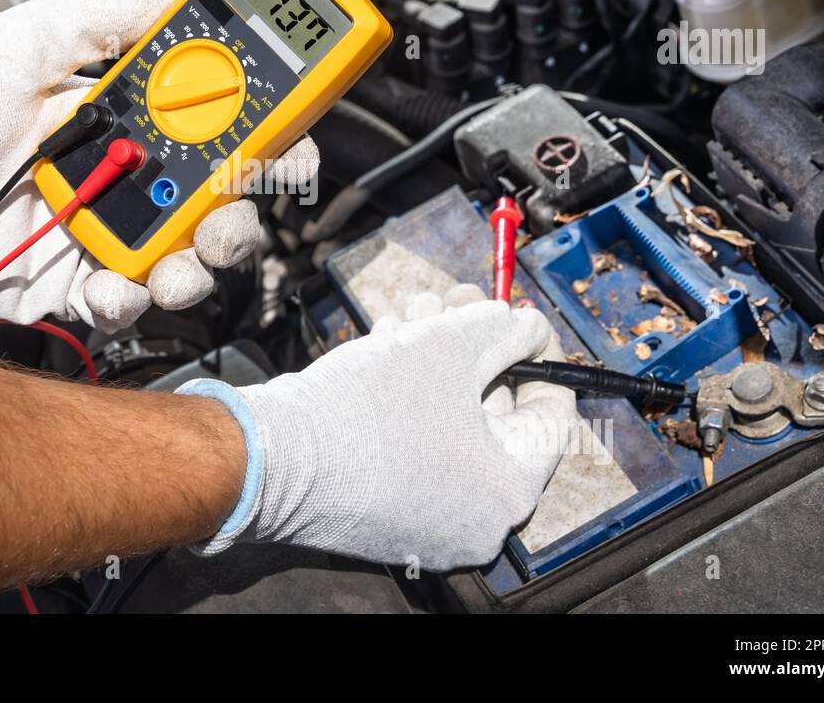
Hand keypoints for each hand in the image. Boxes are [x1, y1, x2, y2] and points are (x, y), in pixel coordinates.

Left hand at [0, 0, 318, 332]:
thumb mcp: (23, 39)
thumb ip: (101, 14)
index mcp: (130, 125)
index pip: (220, 132)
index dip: (264, 140)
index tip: (280, 143)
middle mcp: (129, 185)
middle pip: (223, 207)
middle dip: (242, 215)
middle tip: (228, 210)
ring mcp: (104, 239)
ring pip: (189, 264)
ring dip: (198, 266)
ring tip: (172, 261)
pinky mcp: (73, 288)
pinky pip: (127, 305)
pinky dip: (129, 299)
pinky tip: (102, 281)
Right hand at [178, 293, 577, 570]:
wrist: (272, 459)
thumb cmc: (369, 408)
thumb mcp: (449, 346)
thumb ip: (501, 330)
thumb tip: (527, 326)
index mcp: (509, 490)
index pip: (551, 414)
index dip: (535, 353)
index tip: (517, 319)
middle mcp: (476, 521)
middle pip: (492, 413)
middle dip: (469, 346)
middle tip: (452, 300)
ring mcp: (428, 523)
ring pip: (448, 422)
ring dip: (431, 360)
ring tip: (407, 313)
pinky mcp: (384, 514)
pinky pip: (415, 447)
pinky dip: (406, 397)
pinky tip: (384, 346)